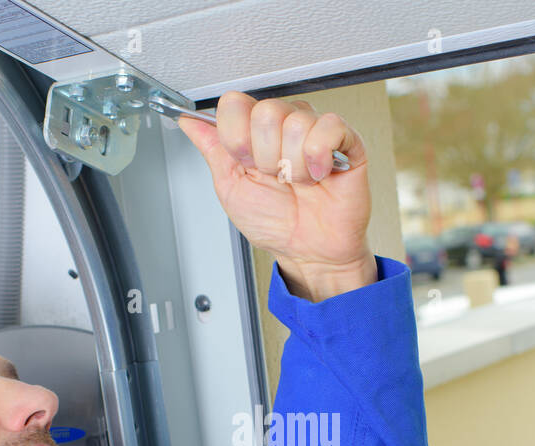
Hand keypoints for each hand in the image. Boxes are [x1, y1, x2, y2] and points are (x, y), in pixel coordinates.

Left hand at [177, 92, 376, 300]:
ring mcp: (314, 130)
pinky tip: (320, 175)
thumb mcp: (231, 187)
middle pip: (265, 112)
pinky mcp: (346, 141)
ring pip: (295, 123)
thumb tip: (188, 121)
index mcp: (253, 132)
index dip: (236, 137)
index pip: (235, 103)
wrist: (308, 252)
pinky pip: (329, 127)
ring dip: (293, 167)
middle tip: (276, 177)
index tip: (245, 163)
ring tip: (300, 183)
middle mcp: (283, 126)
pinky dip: (318, 157)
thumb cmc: (274, 224)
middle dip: (266, 156)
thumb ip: (212, 149)